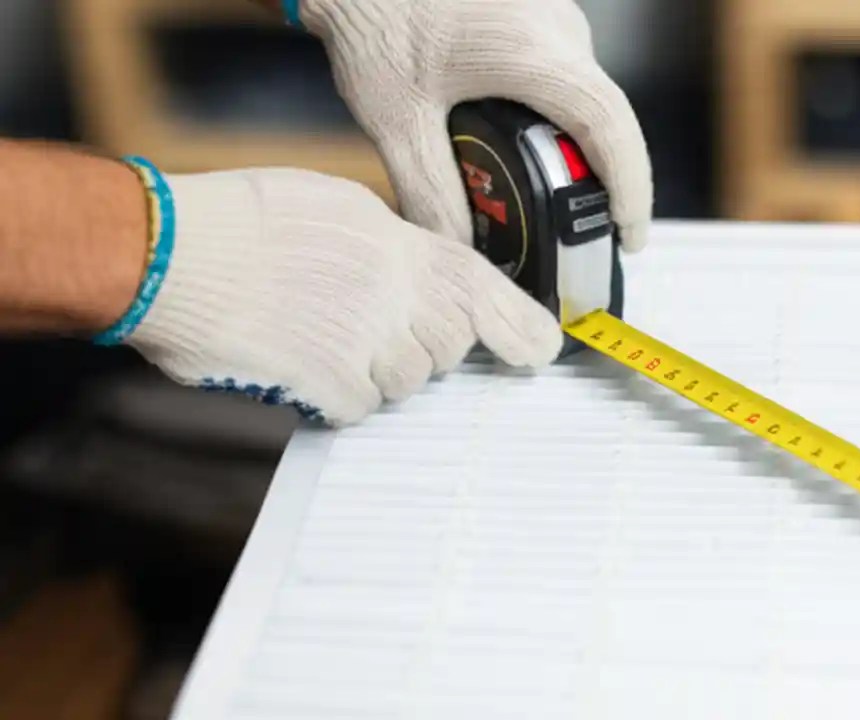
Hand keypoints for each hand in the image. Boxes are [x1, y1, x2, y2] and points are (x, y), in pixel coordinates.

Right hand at [125, 167, 563, 425]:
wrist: (170, 255)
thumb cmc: (243, 222)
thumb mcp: (340, 209)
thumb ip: (395, 249)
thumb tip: (425, 284)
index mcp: (400, 246)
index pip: (482, 290)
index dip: (519, 324)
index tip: (541, 350)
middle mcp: (395, 296)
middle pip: (447, 348)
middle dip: (426, 346)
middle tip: (376, 328)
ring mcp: (368, 345)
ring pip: (405, 383)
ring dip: (377, 370)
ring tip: (322, 334)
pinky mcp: (332, 386)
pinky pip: (361, 408)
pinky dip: (337, 395)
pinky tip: (301, 362)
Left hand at [295, 0, 652, 251]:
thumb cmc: (373, 20)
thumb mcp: (396, 122)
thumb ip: (430, 193)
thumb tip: (462, 251)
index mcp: (534, 55)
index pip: (611, 129)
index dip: (631, 190)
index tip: (629, 237)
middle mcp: (560, 30)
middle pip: (608, 118)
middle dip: (608, 181)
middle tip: (590, 232)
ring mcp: (555, 15)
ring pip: (591, 97)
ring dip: (582, 148)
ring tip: (555, 197)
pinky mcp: (542, 12)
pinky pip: (571, 75)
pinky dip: (563, 118)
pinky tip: (528, 144)